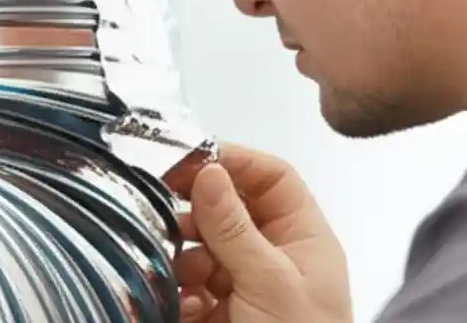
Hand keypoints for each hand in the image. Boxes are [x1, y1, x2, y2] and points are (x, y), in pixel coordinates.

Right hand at [168, 143, 352, 321]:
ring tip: (177, 271)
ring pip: (205, 251)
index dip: (234, 162)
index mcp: (303, 237)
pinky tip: (183, 307)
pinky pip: (192, 291)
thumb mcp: (269, 281)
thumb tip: (208, 172)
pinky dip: (181, 294)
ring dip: (185, 256)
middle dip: (198, 213)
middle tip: (163, 211)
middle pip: (231, 211)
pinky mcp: (220, 317)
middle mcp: (276, 256)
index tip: (191, 160)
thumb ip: (234, 228)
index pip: (271, 178)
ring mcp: (246, 287)